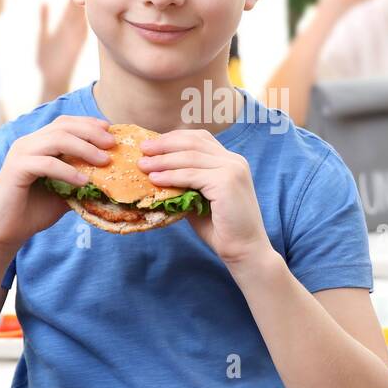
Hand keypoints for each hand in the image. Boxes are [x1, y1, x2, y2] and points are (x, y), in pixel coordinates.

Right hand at [0, 115, 116, 254]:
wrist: (5, 232)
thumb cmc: (34, 212)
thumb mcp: (65, 192)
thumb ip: (82, 179)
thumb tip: (112, 177)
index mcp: (38, 143)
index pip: (65, 123)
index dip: (89, 123)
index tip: (111, 131)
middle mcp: (28, 142)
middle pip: (64, 126)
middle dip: (91, 132)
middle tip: (112, 144)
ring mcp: (20, 153)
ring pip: (57, 140)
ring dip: (84, 149)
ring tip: (104, 162)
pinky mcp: (16, 169)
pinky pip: (47, 163)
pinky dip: (68, 171)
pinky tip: (84, 182)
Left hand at [36, 0, 87, 96]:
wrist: (52, 79)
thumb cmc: (47, 60)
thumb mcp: (43, 36)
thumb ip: (44, 19)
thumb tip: (43, 2)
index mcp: (67, 26)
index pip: (73, 5)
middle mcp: (74, 30)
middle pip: (80, 7)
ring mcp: (76, 36)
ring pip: (83, 15)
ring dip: (87, 1)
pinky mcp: (76, 44)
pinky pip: (82, 28)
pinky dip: (85, 18)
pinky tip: (87, 6)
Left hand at [137, 129, 271, 267]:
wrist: (244, 250)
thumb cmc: (222, 229)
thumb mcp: (201, 200)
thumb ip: (186, 184)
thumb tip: (156, 174)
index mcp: (231, 161)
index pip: (201, 139)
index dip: (175, 138)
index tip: (153, 144)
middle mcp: (234, 161)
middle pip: (194, 143)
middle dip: (165, 144)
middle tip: (143, 148)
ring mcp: (232, 170)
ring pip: (190, 157)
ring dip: (163, 160)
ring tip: (143, 164)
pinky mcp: (226, 182)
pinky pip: (191, 175)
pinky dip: (170, 176)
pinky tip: (154, 179)